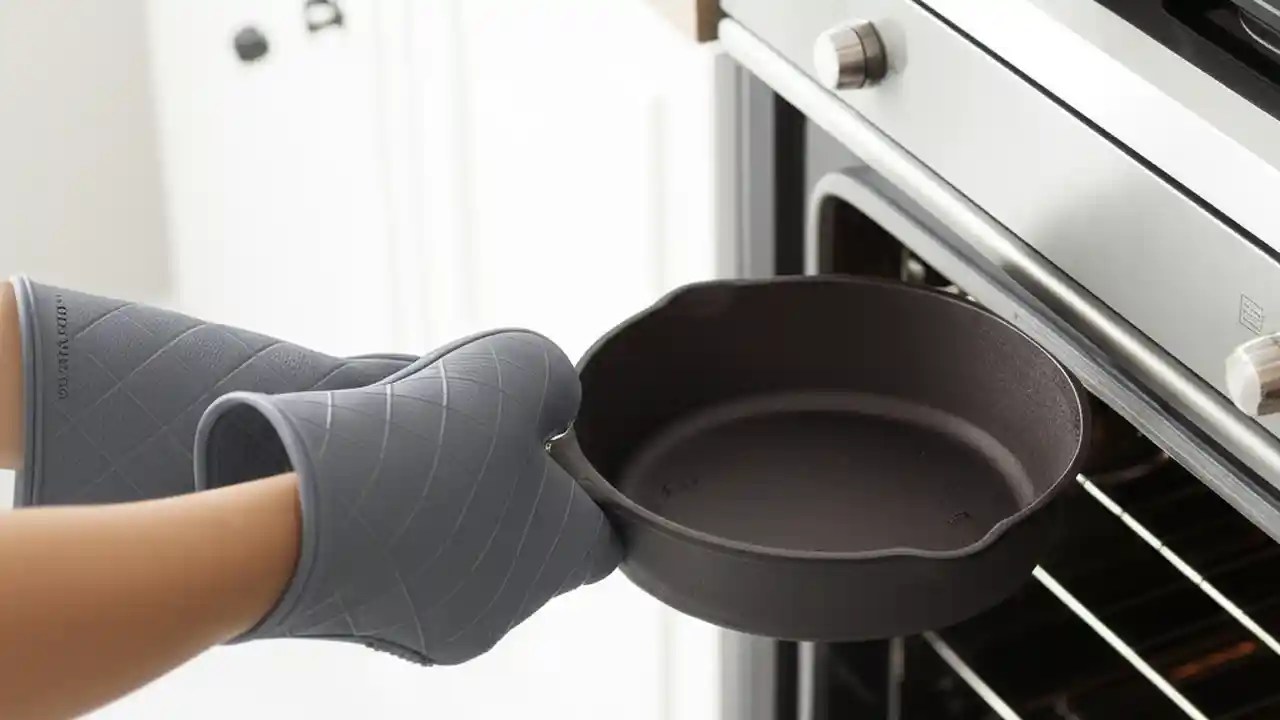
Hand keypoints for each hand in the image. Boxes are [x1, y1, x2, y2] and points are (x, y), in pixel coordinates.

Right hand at [197, 330, 621, 663]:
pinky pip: (413, 580)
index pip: (604, 532)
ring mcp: (450, 626)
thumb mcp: (520, 366)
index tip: (548, 448)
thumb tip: (556, 407)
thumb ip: (557, 382)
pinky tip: (377, 500)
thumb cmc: (431, 439)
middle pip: (533, 546)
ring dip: (455, 519)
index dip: (582, 484)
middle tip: (471, 443)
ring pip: (471, 563)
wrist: (308, 512)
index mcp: (565, 549)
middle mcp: (516, 603)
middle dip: (511, 496)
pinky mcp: (388, 633)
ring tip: (415, 465)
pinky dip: (404, 545)